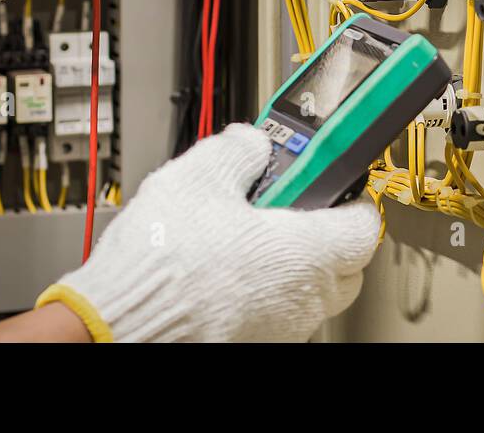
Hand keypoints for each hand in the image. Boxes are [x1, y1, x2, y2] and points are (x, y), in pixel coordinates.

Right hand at [37, 124, 381, 341]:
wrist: (118, 324)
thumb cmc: (161, 266)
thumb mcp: (200, 175)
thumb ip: (240, 150)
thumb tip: (251, 142)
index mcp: (307, 252)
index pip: (364, 225)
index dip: (351, 198)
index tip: (330, 181)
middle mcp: (303, 297)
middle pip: (346, 265)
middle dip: (325, 232)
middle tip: (288, 207)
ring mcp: (280, 327)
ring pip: (310, 292)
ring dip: (291, 264)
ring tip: (247, 238)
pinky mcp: (253, 342)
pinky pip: (276, 313)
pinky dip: (262, 291)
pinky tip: (224, 271)